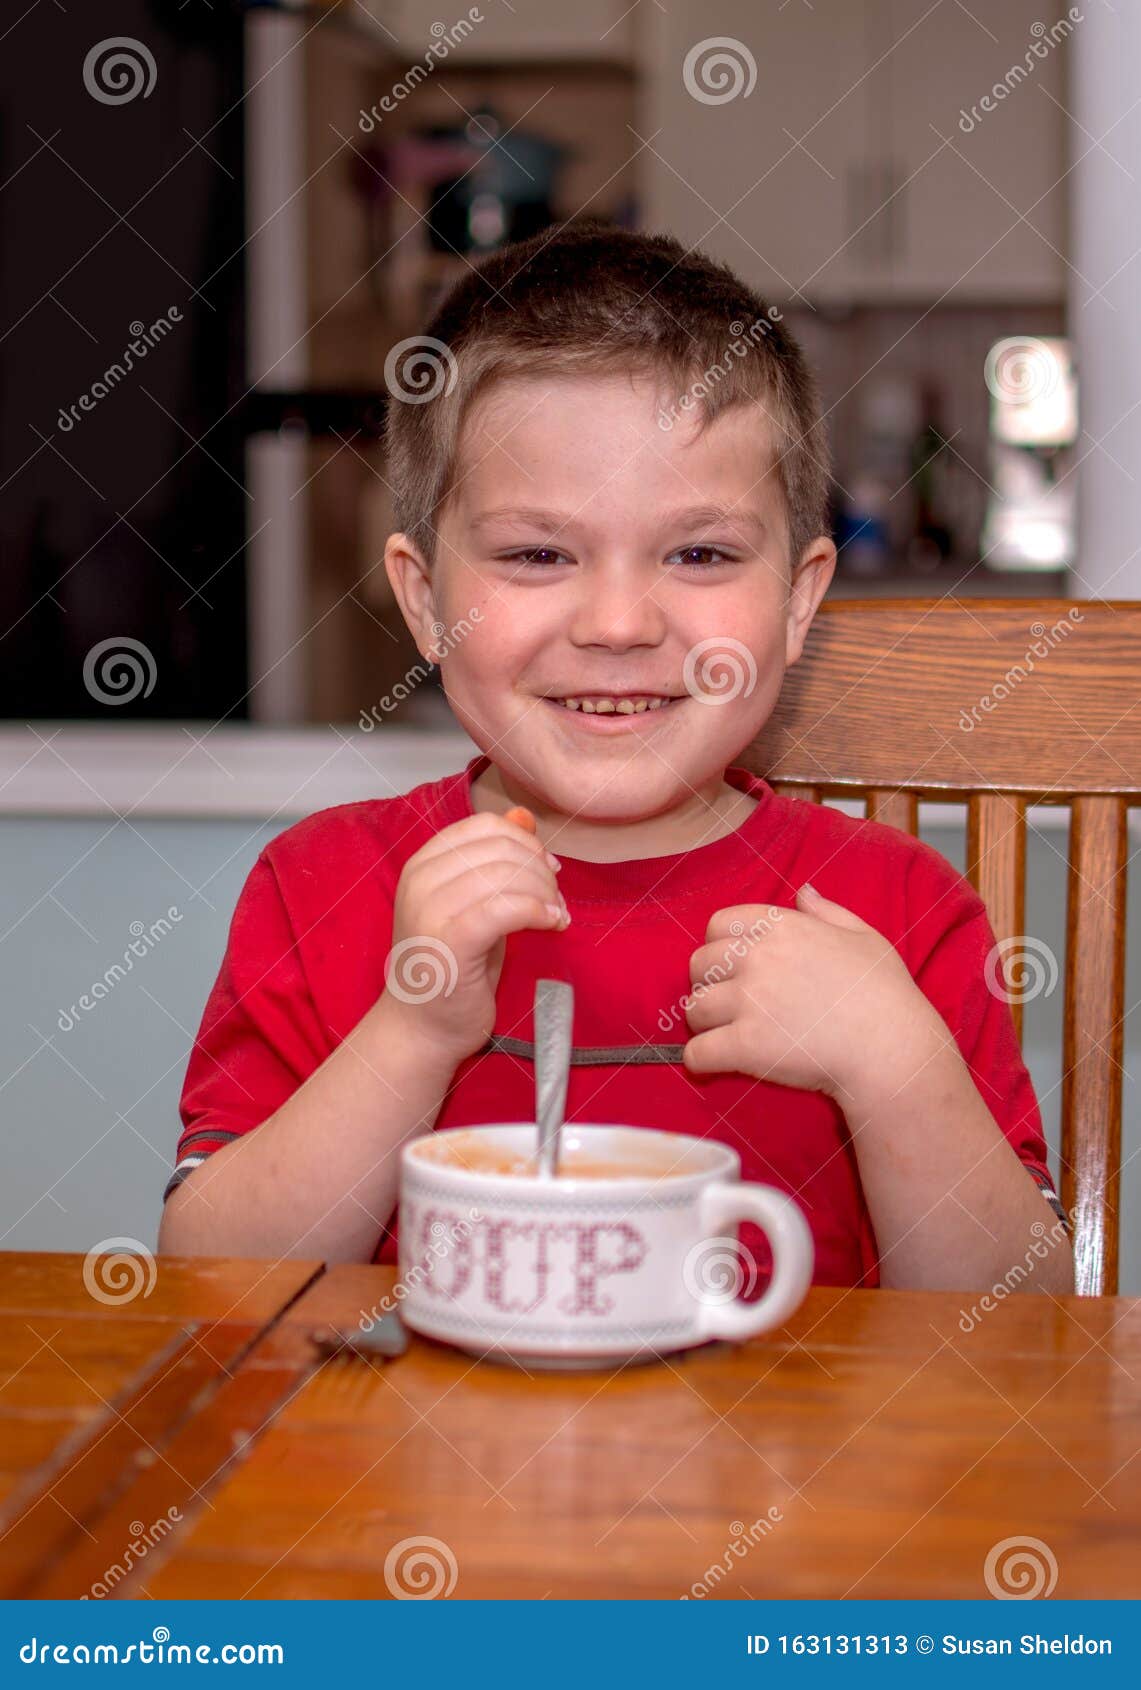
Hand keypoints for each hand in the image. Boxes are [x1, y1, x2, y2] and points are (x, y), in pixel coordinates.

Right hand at [383, 806, 568, 1063]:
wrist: (421, 1028)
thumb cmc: (451, 967)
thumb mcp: (474, 902)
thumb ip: (494, 860)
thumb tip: (523, 815)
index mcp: (422, 864)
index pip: (484, 826)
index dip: (526, 841)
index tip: (547, 869)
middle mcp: (420, 879)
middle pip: (501, 848)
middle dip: (541, 870)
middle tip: (556, 900)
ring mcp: (431, 909)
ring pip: (509, 875)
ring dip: (546, 894)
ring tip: (556, 916)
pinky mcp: (452, 940)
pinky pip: (510, 908)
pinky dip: (541, 912)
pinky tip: (554, 925)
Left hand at [682, 884, 945, 1103]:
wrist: (892, 1050)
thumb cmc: (885, 994)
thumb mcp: (864, 937)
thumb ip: (827, 912)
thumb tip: (803, 890)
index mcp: (783, 926)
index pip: (718, 924)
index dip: (720, 946)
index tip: (734, 967)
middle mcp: (759, 957)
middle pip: (698, 964)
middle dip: (708, 983)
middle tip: (729, 1004)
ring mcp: (749, 1001)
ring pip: (693, 1009)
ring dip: (704, 1023)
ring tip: (724, 1034)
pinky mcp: (745, 1045)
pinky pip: (697, 1052)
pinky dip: (699, 1060)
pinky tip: (713, 1064)